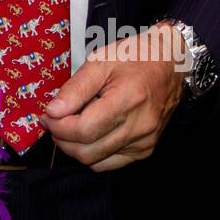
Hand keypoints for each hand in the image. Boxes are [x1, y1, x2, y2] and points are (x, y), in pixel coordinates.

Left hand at [41, 23, 186, 170]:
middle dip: (61, 139)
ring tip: (70, 126)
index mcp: (128, 100)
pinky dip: (93, 153)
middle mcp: (139, 127)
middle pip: (86, 151)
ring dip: (74, 148)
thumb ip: (75, 88)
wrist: (172, 63)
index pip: (83, 130)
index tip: (47, 114)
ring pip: (96, 162)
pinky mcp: (146, 150)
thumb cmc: (136, 56)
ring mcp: (144, 142)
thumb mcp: (101, 61)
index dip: (58, 126)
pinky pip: (110, 163)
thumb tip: (53, 111)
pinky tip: (89, 134)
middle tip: (54, 120)